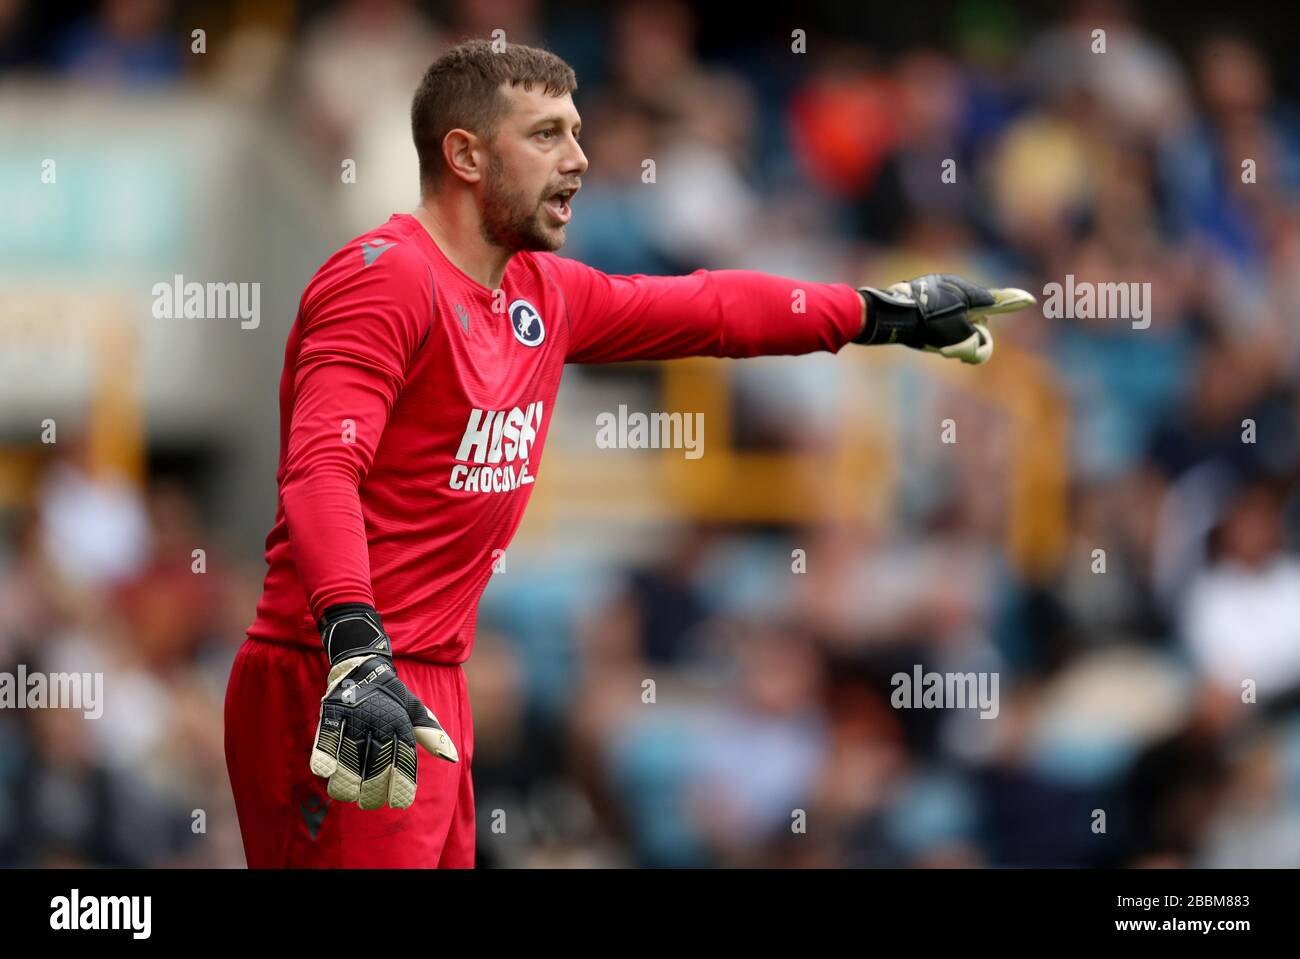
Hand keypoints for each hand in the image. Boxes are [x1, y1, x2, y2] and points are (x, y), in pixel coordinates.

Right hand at [309, 603, 457, 808]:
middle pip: (377, 761)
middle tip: (370, 804)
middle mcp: (379, 718)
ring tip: (351, 797)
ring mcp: (354, 715)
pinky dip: (324, 755)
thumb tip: (453, 758)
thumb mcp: (414, 710)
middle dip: (374, 789)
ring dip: (349, 781)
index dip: (402, 783)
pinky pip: (327, 737)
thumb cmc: (391, 697)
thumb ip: (431, 735)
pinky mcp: (332, 712)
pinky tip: (325, 774)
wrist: (364, 665)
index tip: (399, 804)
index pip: (404, 757)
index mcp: (400, 720)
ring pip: (351, 754)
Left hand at [856, 273, 1035, 364]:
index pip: (997, 301)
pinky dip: (934, 328)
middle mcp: (955, 288)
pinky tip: (922, 334)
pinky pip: (935, 316)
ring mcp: (936, 290)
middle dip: (969, 336)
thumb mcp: (958, 338)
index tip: (1029, 299)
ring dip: (950, 336)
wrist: (888, 314)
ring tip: (935, 344)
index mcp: (968, 294)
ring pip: (954, 319)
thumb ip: (977, 343)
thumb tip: (980, 344)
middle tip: (950, 350)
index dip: (1013, 302)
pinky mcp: (919, 296)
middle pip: (975, 318)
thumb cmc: (925, 324)